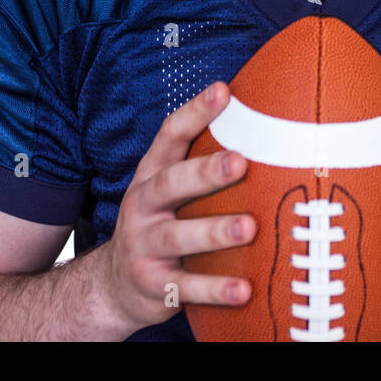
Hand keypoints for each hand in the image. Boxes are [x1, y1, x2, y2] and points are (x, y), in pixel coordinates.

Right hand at [94, 82, 255, 337]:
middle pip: (171, 183)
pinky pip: (186, 288)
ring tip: (249, 227)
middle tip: (241, 162)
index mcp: (151, 176)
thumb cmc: (160, 225)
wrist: (113, 286)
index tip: (223, 91)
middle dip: (205, 172)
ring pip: (178, 236)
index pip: (169, 136)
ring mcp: (144, 247)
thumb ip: (204, 165)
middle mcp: (143, 206)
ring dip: (214, 231)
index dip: (195, 112)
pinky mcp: (155, 287)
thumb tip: (267, 127)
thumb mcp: (170, 192)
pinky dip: (215, 289)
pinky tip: (244, 289)